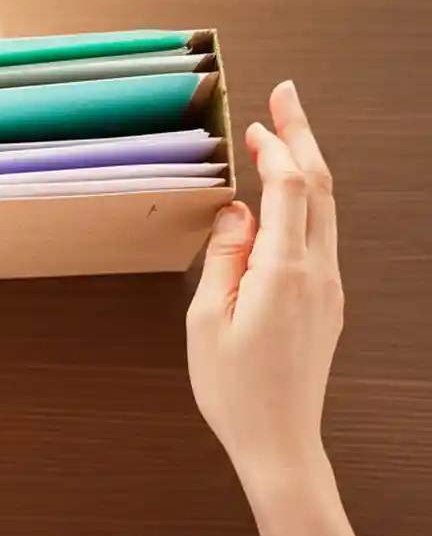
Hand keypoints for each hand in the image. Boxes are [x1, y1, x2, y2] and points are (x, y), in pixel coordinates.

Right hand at [187, 80, 353, 535]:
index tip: (256, 122)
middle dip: (303, 136)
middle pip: (318, 186)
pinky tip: (284, 196)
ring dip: (306, 165)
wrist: (279, 440)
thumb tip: (237, 212)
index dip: (275, 147)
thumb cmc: (234, 388)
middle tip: (287, 95)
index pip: (289, 187)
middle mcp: (317, 272)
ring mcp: (328, 287)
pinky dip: (304, 200)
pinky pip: (319, 235)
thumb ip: (224, 256)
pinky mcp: (326, 301)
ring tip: (287, 134)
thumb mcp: (208, 317)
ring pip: (325, 208)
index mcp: (284, 271)